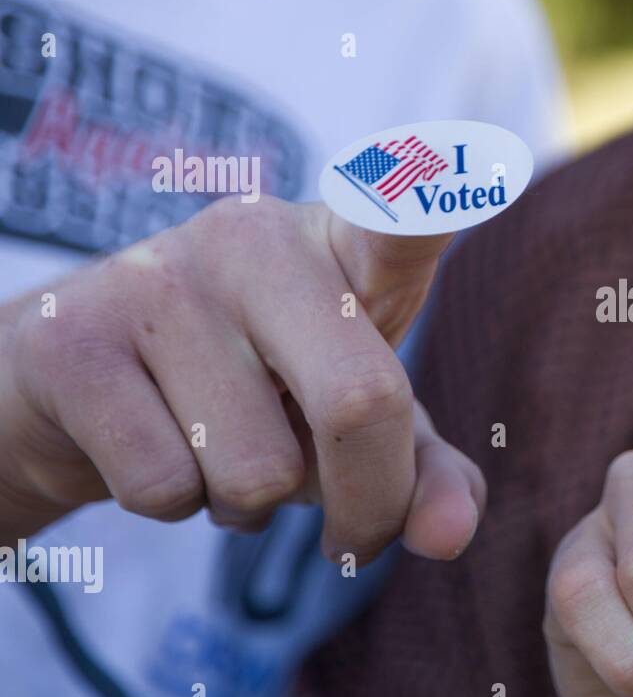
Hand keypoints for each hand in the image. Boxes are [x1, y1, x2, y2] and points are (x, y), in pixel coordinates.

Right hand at [0, 196, 483, 563]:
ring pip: (256, 471)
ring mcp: (159, 278)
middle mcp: (255, 239)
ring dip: (248, 504)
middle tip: (354, 534)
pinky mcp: (73, 338)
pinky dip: (172, 505)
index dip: (437, 200)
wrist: (78, 383)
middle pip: (358, 404)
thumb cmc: (250, 392)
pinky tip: (156, 447)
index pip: (401, 216)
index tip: (496, 161)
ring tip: (220, 449)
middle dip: (368, 506)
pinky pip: (165, 487)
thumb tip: (450, 535)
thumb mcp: (350, 424)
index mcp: (343, 245)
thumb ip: (419, 472)